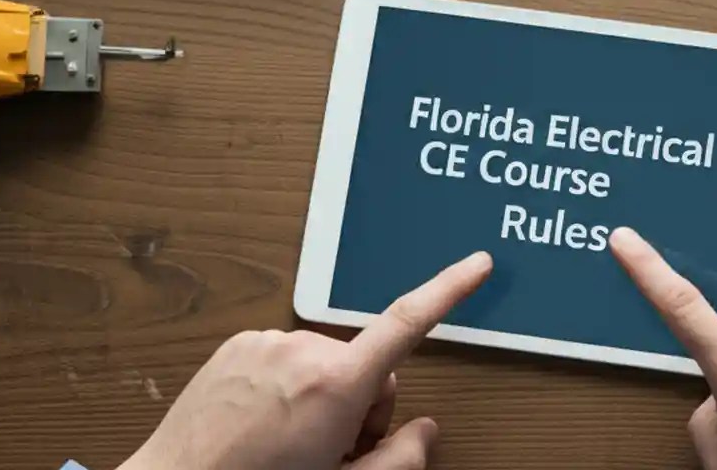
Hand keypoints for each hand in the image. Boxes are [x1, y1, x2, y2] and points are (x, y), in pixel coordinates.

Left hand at [117, 251, 492, 469]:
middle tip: (333, 451)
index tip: (477, 267)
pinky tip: (265, 423)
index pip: (408, 324)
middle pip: (367, 367)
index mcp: (336, 384)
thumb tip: (425, 430)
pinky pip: (286, 358)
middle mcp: (303, 350)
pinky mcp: (239, 344)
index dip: (450, 290)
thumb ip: (400, 460)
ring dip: (321, 397)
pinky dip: (286, 386)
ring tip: (290, 442)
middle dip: (362, 406)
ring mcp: (266, 344)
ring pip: (325, 363)